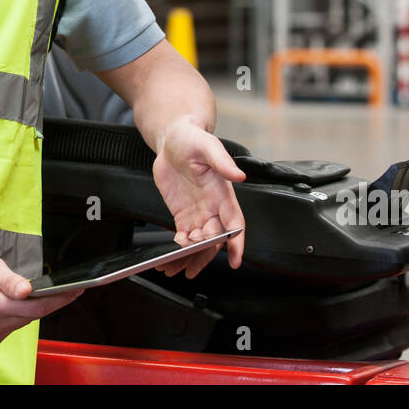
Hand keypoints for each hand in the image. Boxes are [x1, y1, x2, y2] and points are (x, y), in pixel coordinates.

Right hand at [0, 249, 82, 347]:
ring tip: (32, 291)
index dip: (60, 299)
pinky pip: (12, 326)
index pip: (37, 307)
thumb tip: (29, 291)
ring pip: (23, 321)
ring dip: (30, 308)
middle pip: (32, 315)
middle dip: (48, 301)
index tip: (77, 291)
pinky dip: (17, 314)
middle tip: (62, 287)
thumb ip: (10, 280)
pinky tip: (13, 302)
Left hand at [151, 116, 245, 278]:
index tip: (235, 260)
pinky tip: (169, 256)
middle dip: (203, 256)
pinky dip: (178, 249)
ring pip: (198, 243)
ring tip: (174, 270)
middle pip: (214, 239)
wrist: (173, 138)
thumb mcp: (208, 147)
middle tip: (190, 269)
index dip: (237, 243)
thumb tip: (239, 175)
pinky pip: (183, 237)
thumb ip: (222, 162)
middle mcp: (213, 207)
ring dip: (188, 257)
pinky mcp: (182, 214)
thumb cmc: (192, 138)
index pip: (235, 224)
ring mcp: (198, 212)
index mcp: (223, 194)